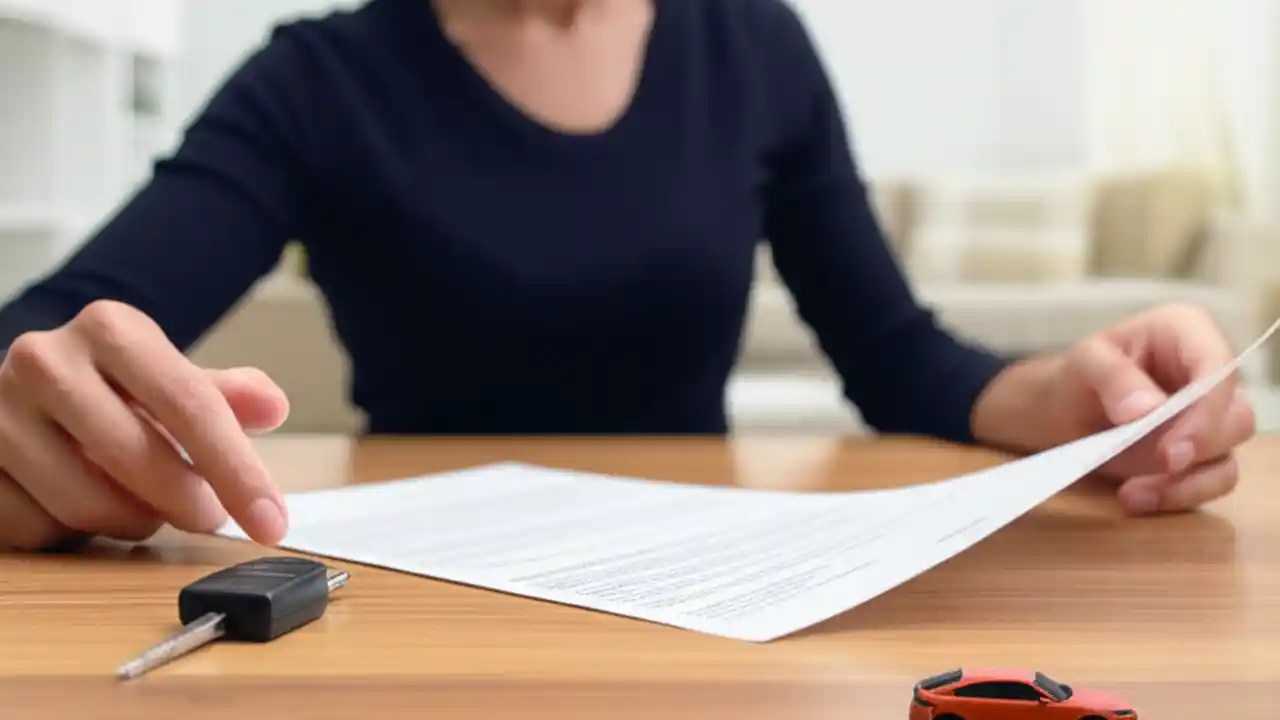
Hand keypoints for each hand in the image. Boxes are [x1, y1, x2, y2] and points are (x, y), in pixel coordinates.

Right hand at [0, 300, 289, 550]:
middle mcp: (45, 359)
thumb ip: (221, 394)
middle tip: (207, 516)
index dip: (238, 471)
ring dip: (130, 521)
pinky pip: (35, 529)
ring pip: (87, 504)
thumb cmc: (110, 394)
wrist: (17, 398)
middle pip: (140, 458)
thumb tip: (273, 405)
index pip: (190, 404)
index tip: (272, 522)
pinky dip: (70, 535)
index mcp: (110, 328)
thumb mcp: (167, 382)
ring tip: (138, 504)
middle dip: (189, 503)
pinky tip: (75, 506)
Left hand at [973, 303, 1255, 514]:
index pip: (1219, 368)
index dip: (1207, 410)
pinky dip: (1178, 496)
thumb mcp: (1083, 362)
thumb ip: (1113, 377)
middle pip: (1235, 416)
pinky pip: (1211, 480)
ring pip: (1227, 454)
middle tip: (1161, 465)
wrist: (1060, 411)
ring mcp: (1208, 416)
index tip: (1175, 448)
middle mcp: (1207, 372)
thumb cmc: (1076, 375)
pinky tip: (1136, 498)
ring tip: (1133, 493)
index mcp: (1186, 331)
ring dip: (1187, 482)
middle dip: (1199, 448)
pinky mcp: (1200, 453)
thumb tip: (1147, 410)